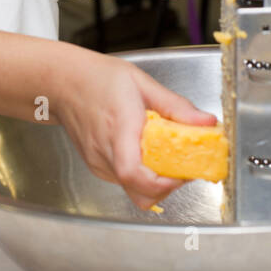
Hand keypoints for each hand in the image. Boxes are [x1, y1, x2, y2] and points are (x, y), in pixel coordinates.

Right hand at [53, 47, 217, 209]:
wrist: (63, 83)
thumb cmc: (97, 79)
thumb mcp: (142, 83)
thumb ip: (176, 106)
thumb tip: (207, 122)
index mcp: (118, 129)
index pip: (134, 173)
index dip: (162, 182)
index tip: (183, 171)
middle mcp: (105, 153)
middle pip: (139, 191)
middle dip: (167, 186)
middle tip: (182, 165)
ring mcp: (98, 163)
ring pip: (133, 191)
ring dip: (155, 181)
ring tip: (165, 156)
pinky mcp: (97, 167)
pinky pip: (124, 182)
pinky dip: (141, 175)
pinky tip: (146, 153)